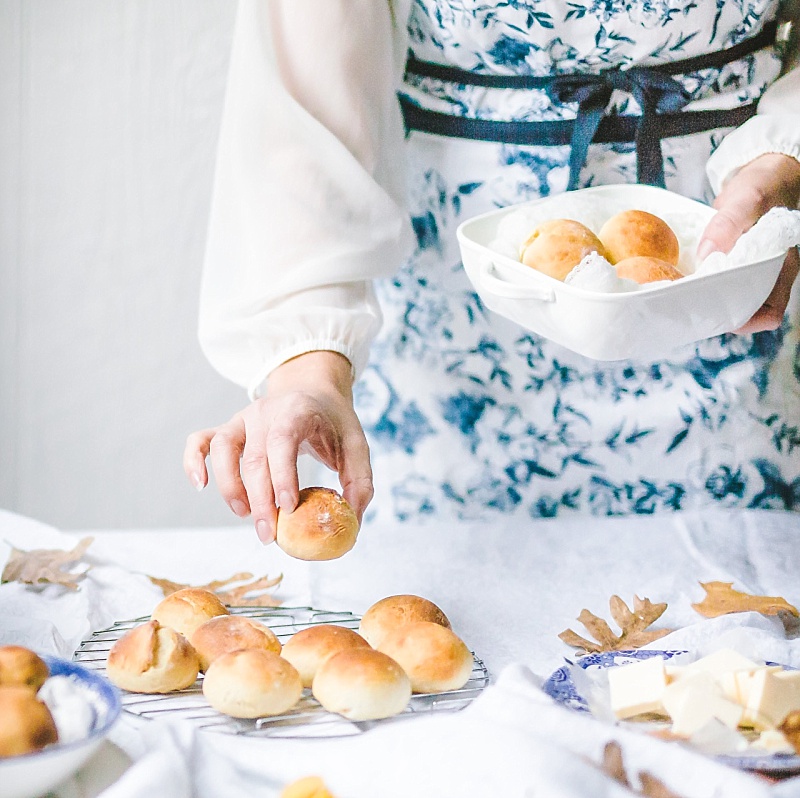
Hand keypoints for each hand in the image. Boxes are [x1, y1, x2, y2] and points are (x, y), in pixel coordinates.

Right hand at [183, 351, 372, 543]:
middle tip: (269, 535)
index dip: (282, 475)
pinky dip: (193, 460)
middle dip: (259, 500)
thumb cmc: (334, 424)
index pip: (283, 441)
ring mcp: (243, 417)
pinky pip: (201, 440)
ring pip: (223, 449)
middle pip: (254, 457)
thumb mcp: (357, 445)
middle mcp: (265, 411)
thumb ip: (359, 482)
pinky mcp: (229, 427)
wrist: (313, 391)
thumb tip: (352, 522)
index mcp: (298, 410)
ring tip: (245, 515)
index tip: (288, 508)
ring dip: (230, 486)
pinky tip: (200, 484)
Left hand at [697, 152, 799, 333]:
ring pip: (728, 301)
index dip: (746, 321)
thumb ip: (728, 225)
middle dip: (717, 315)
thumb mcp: (748, 200)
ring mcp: (748, 273)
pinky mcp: (730, 266)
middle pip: (744, 312)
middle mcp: (766, 276)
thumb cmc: (763, 186)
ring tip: (680, 299)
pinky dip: (700, 285)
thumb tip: (707, 255)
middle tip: (688, 310)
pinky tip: (679, 283)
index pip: (769, 312)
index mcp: (781, 267)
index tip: (717, 316)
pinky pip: (716, 284)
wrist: (760, 176)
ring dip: (706, 302)